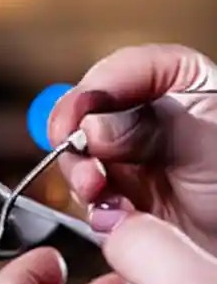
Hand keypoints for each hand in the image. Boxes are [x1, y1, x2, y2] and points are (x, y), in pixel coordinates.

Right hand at [48, 44, 216, 253]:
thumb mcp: (206, 146)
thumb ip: (149, 129)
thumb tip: (91, 126)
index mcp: (182, 87)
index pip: (128, 69)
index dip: (98, 87)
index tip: (79, 112)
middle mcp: (149, 120)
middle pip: (90, 112)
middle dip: (78, 136)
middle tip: (79, 152)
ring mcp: (130, 161)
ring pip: (81, 157)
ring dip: (82, 175)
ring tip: (96, 190)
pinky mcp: (118, 197)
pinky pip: (88, 197)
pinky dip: (93, 206)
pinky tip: (112, 213)